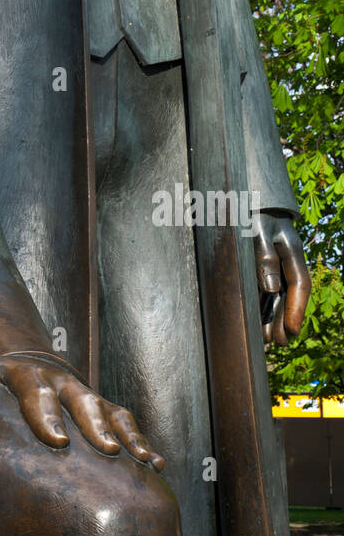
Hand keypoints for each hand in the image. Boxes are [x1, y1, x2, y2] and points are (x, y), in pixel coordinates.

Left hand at [0, 352, 164, 469]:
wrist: (26, 358)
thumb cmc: (0, 379)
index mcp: (30, 376)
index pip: (38, 395)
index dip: (48, 416)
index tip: (58, 441)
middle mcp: (62, 383)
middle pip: (81, 402)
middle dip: (94, 426)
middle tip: (107, 450)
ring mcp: (84, 394)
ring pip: (109, 411)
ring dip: (126, 434)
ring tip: (141, 459)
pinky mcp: (100, 405)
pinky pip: (124, 419)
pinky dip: (141, 440)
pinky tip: (154, 464)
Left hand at [253, 212, 310, 345]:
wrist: (237, 192)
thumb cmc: (247, 208)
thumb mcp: (256, 229)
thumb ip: (264, 256)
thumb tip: (270, 289)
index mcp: (291, 248)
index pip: (299, 283)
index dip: (297, 309)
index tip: (292, 332)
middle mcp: (284, 257)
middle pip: (288, 294)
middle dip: (284, 320)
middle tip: (277, 343)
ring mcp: (272, 259)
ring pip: (276, 293)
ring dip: (272, 316)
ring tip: (265, 339)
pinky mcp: (257, 260)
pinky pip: (262, 286)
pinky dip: (260, 303)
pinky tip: (254, 319)